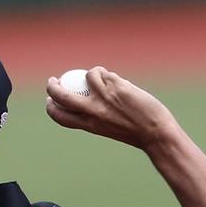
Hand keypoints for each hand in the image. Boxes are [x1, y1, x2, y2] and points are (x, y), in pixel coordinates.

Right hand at [45, 68, 179, 150]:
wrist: (156, 133)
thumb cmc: (136, 132)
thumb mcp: (108, 128)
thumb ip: (96, 115)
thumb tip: (87, 99)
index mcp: (89, 125)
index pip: (61, 117)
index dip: (51, 107)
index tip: (49, 100)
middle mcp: (92, 111)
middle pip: (61, 96)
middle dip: (52, 86)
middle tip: (53, 81)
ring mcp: (103, 98)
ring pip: (87, 76)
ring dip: (93, 74)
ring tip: (103, 79)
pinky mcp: (115, 86)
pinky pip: (104, 73)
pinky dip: (107, 73)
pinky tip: (116, 80)